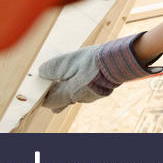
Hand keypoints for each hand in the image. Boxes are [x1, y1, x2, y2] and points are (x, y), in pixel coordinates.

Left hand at [37, 34, 162, 112]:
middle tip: (50, 84)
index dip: (42, 96)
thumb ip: (54, 67)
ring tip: (66, 76)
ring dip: (68, 88)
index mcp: (70, 93)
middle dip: (54, 95)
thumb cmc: (96, 60)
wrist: (124, 60)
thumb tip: (42, 72)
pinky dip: (80, 84)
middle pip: (61, 101)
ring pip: (74, 96)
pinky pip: (85, 90)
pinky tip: (83, 74)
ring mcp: (92, 95)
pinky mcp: (101, 91)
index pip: (50, 102)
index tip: (38, 88)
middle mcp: (80, 98)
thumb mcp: (71, 60)